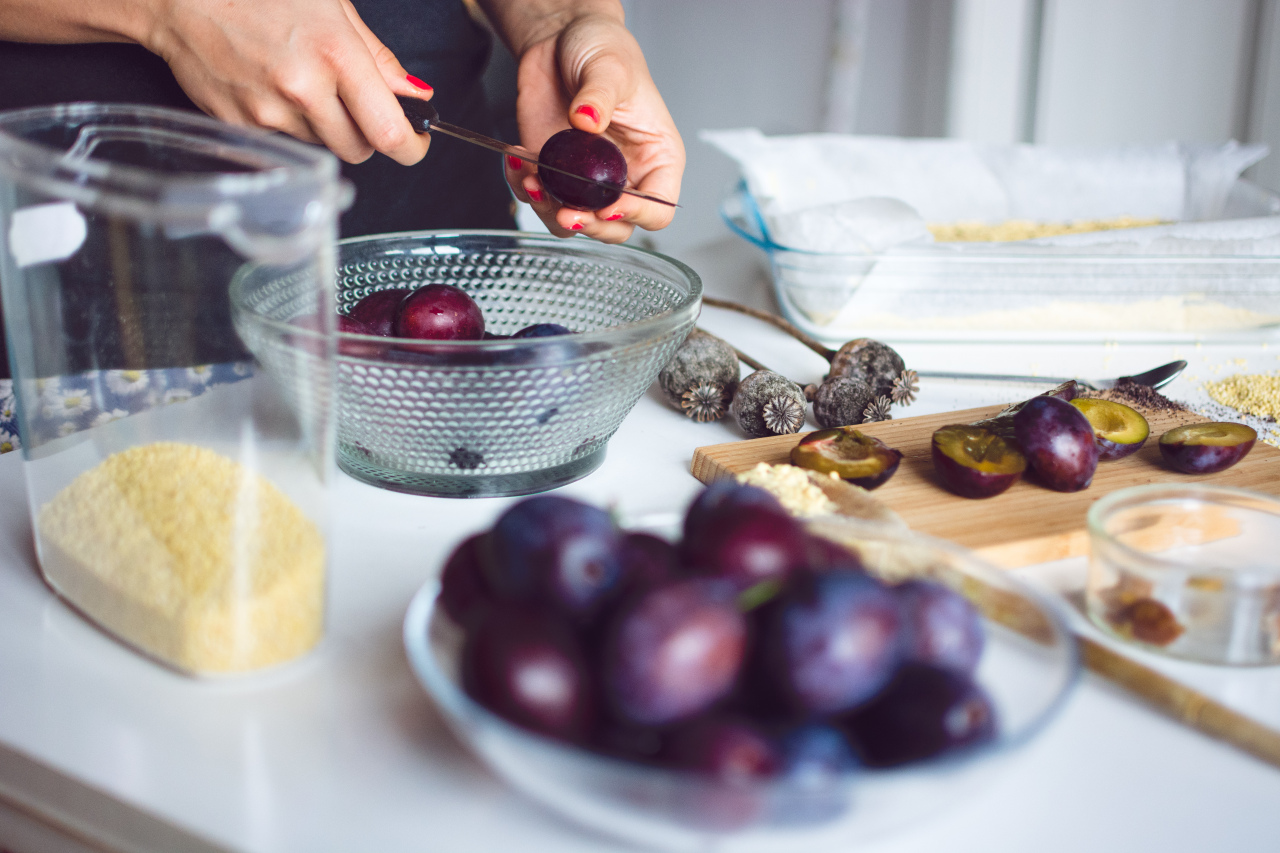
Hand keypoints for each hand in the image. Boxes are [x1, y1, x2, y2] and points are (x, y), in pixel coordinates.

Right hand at [142, 0, 431, 164]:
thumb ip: (377, 57)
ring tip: (301, 81)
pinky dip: (289, 122)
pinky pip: (286, 141)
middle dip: (365, 134)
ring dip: (324, 126)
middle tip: (352, 102)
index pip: (389, 132)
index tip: (415, 144)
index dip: (410, 146)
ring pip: (323, 146)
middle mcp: (304, 89)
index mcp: (336, 55)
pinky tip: (272, 86)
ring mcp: (270, 112)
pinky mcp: (243, 126)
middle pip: (359, 149)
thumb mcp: (331, 5)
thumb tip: (415, 93)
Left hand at [501, 12, 684, 242]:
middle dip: (590, 225)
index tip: (608, 205)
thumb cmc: (603, 49)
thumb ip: (599, 95)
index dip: (636, 213)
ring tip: (533, 180)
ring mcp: (588, 179)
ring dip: (549, 211)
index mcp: (656, 158)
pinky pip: (541, 200)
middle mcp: (625, 176)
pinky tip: (518, 160)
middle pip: (617, 228)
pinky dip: (524, 189)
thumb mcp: (610, 66)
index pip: (658, 207)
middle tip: (567, 211)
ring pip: (576, 223)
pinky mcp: (555, 173)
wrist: (560, 40)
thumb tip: (587, 120)